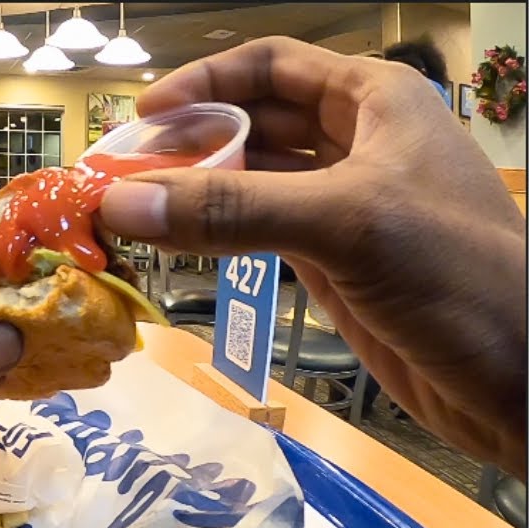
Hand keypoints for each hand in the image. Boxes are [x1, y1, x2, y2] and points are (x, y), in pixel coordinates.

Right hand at [99, 37, 526, 476]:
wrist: (517, 376)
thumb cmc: (455, 275)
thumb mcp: (344, 223)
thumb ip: (232, 211)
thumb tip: (122, 203)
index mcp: (375, 102)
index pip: (272, 67)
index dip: (205, 83)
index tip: (144, 115)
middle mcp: (358, 144)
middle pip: (254, 124)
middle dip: (190, 141)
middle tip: (123, 173)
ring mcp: (343, 206)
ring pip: (254, 181)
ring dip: (197, 192)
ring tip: (136, 213)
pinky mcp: (332, 262)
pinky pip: (259, 232)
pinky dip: (216, 236)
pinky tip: (177, 248)